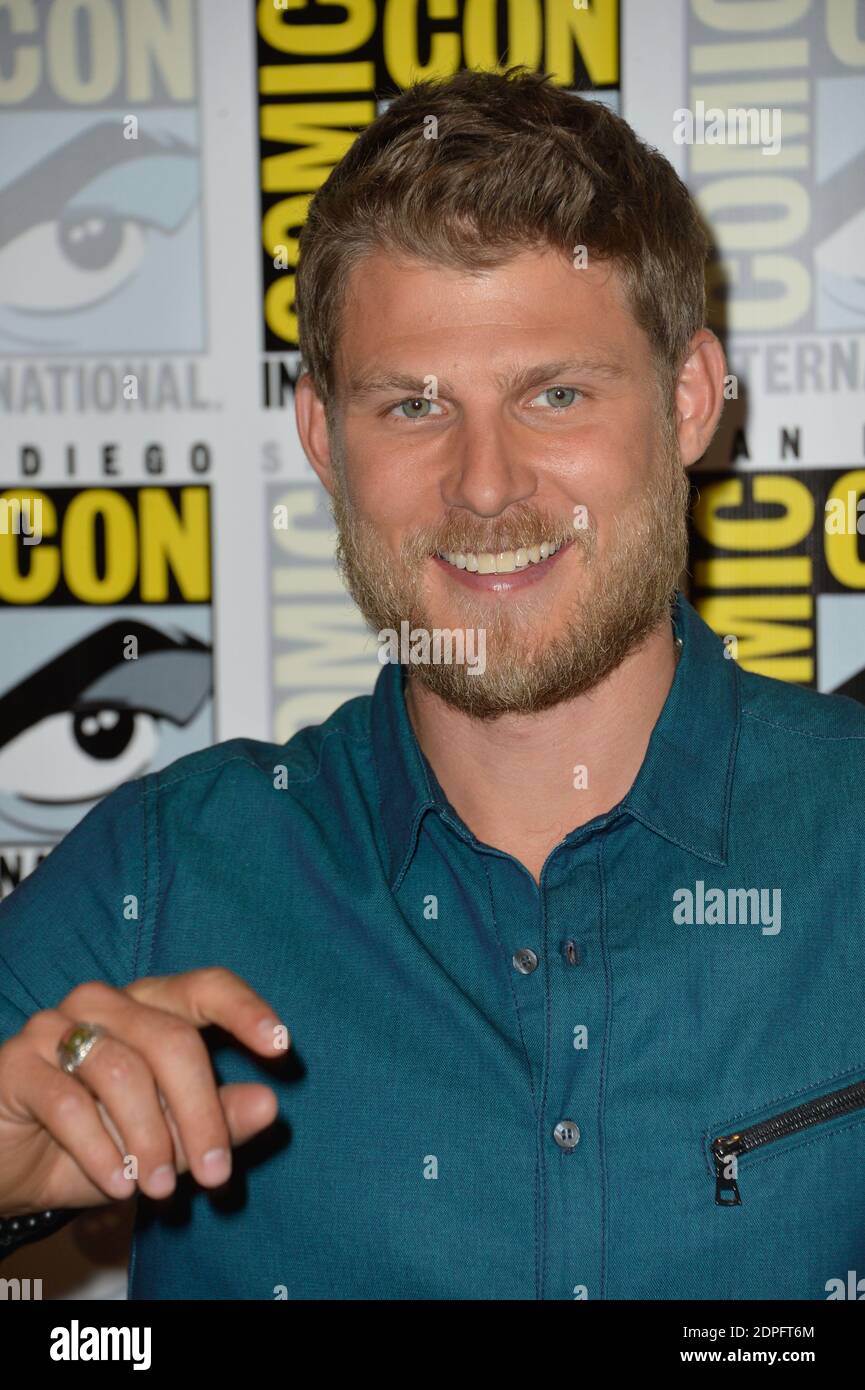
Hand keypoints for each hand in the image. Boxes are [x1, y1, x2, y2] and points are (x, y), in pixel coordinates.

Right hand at [0, 968, 286, 1215]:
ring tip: (160, 1188)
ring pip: (124, 1072)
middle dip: (201, 1112)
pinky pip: (70, 1104)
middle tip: (217, 1174)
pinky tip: (120, 1183)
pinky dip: (102, 1151)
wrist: (11, 1169)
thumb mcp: (166, 1141)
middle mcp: (105, 1004)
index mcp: (150, 1006)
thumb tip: (269, 1105)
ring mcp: (55, 1027)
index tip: (281, 1047)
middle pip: (173, 1040)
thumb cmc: (99, 1144)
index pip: (205, 986)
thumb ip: (216, 1120)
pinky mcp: (16, 1063)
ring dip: (151, 1139)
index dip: (244, 1010)